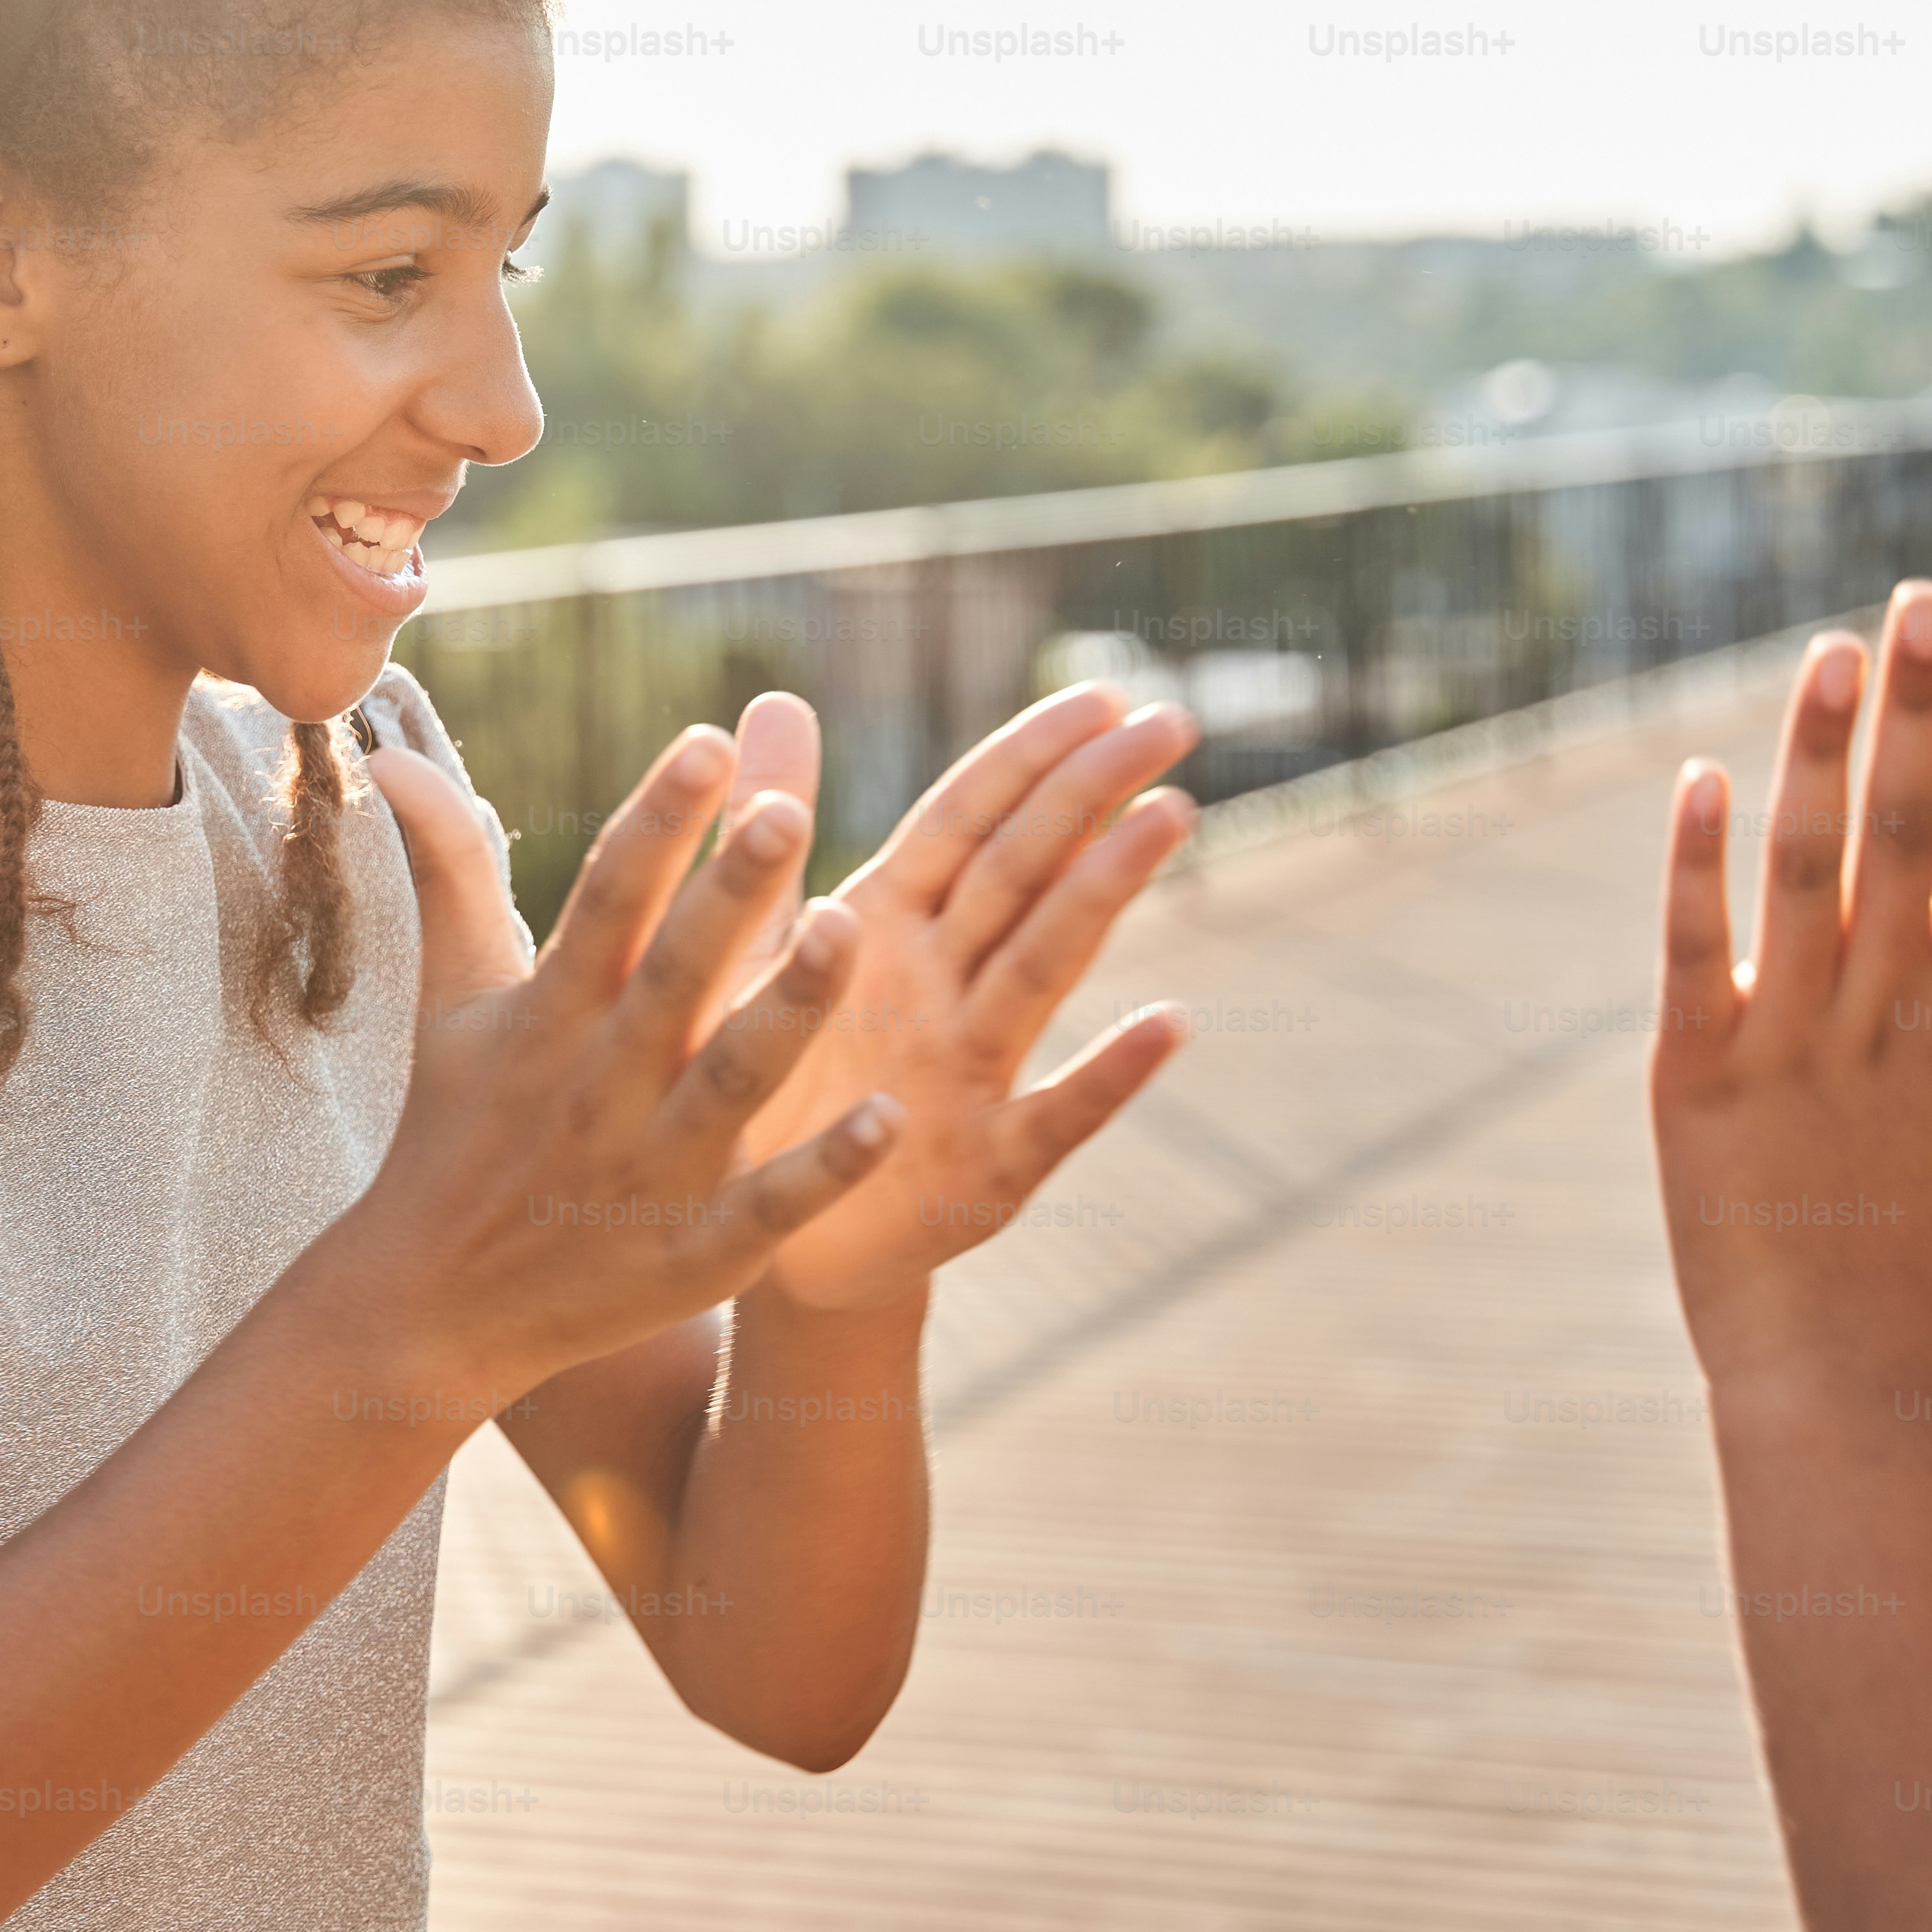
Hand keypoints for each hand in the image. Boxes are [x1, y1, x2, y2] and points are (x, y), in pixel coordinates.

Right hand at [344, 727, 901, 1401]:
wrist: (429, 1310)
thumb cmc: (456, 1128)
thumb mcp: (452, 1001)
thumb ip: (450, 873)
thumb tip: (395, 756)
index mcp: (551, 1013)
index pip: (607, 898)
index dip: (658, 821)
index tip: (710, 744)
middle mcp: (602, 1083)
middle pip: (674, 976)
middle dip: (728, 895)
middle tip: (790, 808)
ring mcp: (649, 1172)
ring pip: (733, 1081)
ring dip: (789, 1009)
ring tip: (848, 926)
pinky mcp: (693, 1255)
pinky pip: (769, 1205)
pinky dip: (826, 1167)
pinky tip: (888, 1117)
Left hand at [713, 683, 1196, 1315]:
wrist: (773, 1238)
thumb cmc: (774, 1076)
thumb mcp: (761, 947)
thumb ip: (773, 821)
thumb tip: (775, 694)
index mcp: (888, 930)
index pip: (967, 823)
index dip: (1025, 757)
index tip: (1101, 694)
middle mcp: (944, 989)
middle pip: (1021, 874)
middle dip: (1089, 793)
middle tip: (1170, 720)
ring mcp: (975, 1074)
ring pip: (1044, 966)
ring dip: (1104, 891)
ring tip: (1171, 813)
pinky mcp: (989, 1170)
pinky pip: (1055, 1116)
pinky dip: (1109, 1074)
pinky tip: (1167, 1024)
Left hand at [1650, 584, 1931, 1399]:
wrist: (1842, 1382)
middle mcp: (1882, 1022)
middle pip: (1911, 841)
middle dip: (1927, 716)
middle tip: (1931, 600)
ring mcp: (1787, 1045)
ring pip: (1808, 876)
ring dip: (1822, 761)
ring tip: (1834, 651)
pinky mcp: (1695, 1077)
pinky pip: (1697, 953)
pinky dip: (1699, 868)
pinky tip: (1703, 777)